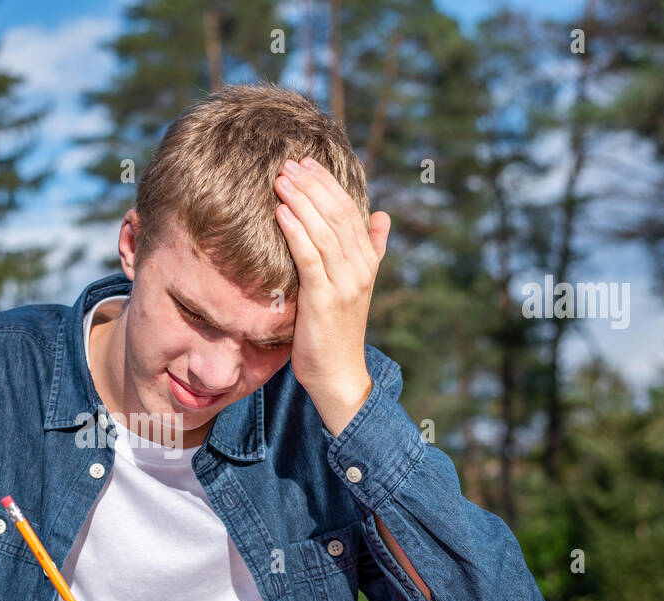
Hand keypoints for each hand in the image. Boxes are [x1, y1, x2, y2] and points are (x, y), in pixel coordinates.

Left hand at [274, 156, 390, 432]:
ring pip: (324, 231)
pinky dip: (296, 231)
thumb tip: (382, 217)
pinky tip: (281, 213)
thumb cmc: (337, 331)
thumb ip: (370, 250)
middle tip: (288, 163)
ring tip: (280, 180)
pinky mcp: (325, 299)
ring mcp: (345, 283)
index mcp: (367, 260)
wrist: (338, 375)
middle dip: (311, 185)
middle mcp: (360, 268)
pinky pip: (310, 257)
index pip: (349, 211)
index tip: (305, 163)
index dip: (327, 184)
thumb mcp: (354, 286)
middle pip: (337, 214)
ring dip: (301, 201)